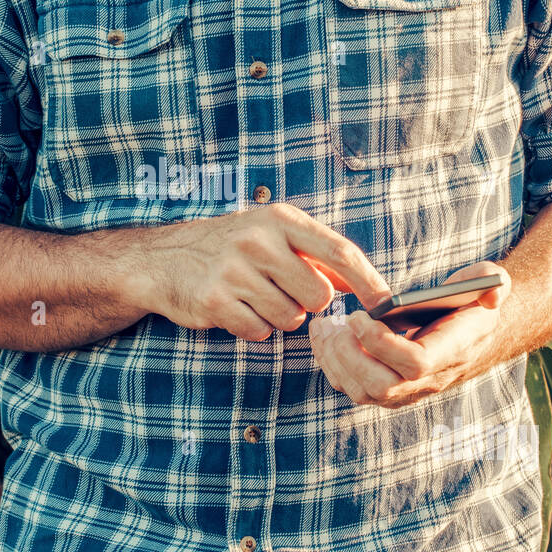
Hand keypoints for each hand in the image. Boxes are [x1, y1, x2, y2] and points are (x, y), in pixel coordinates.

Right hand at [131, 202, 391, 340]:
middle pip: (319, 296)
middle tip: (285, 292)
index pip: (339, 250)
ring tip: (255, 297)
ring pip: (290, 319)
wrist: (164, 258)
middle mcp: (257, 240)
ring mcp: (233, 271)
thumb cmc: (231, 246)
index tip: (387, 303)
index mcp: (280, 219)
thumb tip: (367, 284)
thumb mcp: (274, 234)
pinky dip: (254, 328)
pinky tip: (237, 308)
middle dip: (309, 303)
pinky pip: (259, 332)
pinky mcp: (214, 302)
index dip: (368, 280)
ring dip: (279, 317)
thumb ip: (318, 256)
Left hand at [308, 261, 511, 406]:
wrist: (469, 333)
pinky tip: (324, 336)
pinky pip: (352, 389)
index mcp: (452, 352)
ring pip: (362, 392)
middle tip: (337, 323)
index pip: (416, 364)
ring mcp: (406, 390)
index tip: (359, 316)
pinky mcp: (387, 390)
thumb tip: (492, 293)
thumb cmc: (473, 304)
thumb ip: (494, 282)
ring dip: (335, 360)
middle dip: (351, 355)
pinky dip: (331, 365)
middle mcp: (429, 379)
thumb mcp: (490, 285)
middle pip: (382, 385)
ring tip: (325, 327)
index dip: (383, 344)